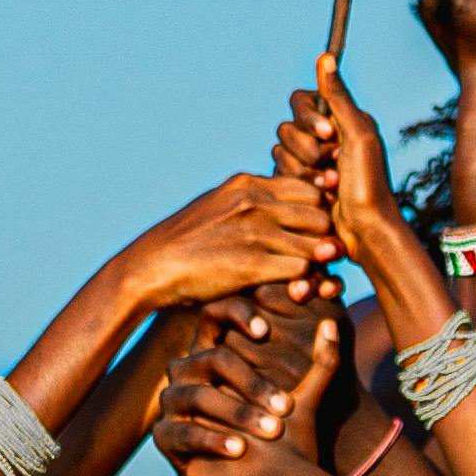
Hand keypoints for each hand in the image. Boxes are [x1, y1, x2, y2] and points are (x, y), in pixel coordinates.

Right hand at [118, 170, 334, 316]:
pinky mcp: (251, 265)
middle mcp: (254, 202)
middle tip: (320, 259)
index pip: (310, 189)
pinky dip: (304, 282)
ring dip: (318, 264)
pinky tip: (297, 291)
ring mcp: (254, 232)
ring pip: (316, 244)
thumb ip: (252, 201)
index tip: (314, 235)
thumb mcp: (219, 206)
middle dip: (324, 238)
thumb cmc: (187, 241)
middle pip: (321, 215)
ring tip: (312, 277)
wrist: (151, 267)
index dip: (319, 213)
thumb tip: (284, 204)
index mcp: (248, 184)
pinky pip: (301, 270)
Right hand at [156, 302, 338, 475]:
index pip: (215, 314)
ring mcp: (172, 406)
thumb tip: (332, 324)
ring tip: (271, 431)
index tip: (266, 331)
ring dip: (237, 413)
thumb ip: (322, 363)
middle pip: (211, 359)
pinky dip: (212, 440)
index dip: (237, 314)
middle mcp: (187, 374)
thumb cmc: (281, 436)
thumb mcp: (304, 401)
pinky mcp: (165, 438)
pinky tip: (239, 450)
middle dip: (251, 383)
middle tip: (285, 408)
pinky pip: (182, 433)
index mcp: (216, 354)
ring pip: (197, 396)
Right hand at [281, 61, 414, 283]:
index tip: (329, 136)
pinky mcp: (300, 183)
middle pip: (287, 128)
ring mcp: (311, 161)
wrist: (366, 231)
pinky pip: (280, 174)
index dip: (309, 119)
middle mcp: (325, 136)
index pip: (302, 101)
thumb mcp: (358, 134)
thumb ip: (338, 96)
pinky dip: (299, 184)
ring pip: (280, 152)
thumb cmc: (370, 184)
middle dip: (307, 150)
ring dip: (305, 170)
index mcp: (341, 118)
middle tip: (334, 167)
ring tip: (330, 186)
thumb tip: (326, 55)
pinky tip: (319, 197)